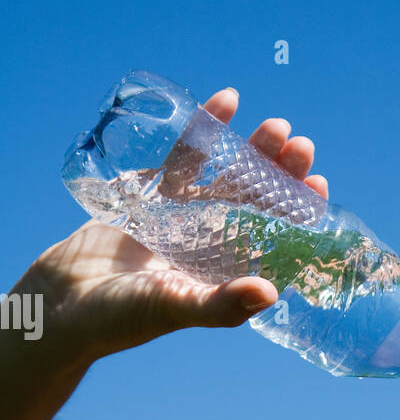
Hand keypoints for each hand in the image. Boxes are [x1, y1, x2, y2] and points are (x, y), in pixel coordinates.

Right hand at [23, 88, 329, 362]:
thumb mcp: (174, 308)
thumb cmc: (121, 317)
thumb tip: (272, 291)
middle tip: (301, 145)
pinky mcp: (154, 194)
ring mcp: (186, 216)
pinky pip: (186, 157)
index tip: (318, 187)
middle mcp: (215, 244)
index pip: (277, 240)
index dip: (300, 215)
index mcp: (229, 273)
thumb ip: (221, 304)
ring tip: (276, 127)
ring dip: (253, 151)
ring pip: (229, 176)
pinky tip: (227, 102)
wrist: (62, 301)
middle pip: (259, 202)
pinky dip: (206, 131)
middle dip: (282, 174)